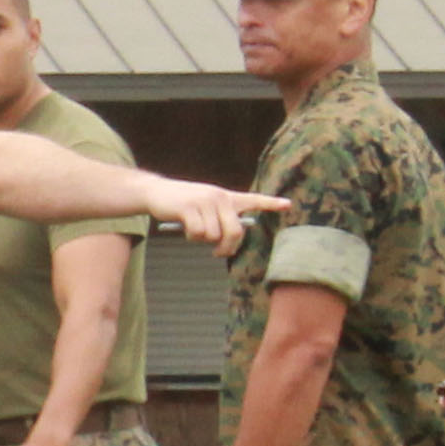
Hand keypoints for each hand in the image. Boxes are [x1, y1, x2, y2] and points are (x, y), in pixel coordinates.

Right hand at [146, 180, 287, 254]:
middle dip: (227, 247)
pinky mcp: (189, 208)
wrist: (156, 192)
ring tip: (192, 229)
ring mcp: (204, 201)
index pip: (253, 199)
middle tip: (218, 253)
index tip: (288, 204)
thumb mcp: (205, 207)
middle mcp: (219, 197)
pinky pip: (198, 233)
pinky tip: (184, 226)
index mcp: (226, 197)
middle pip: (235, 231)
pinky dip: (191, 237)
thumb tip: (226, 244)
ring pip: (213, 235)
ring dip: (202, 240)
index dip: (271, 203)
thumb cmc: (182, 204)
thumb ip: (219, 220)